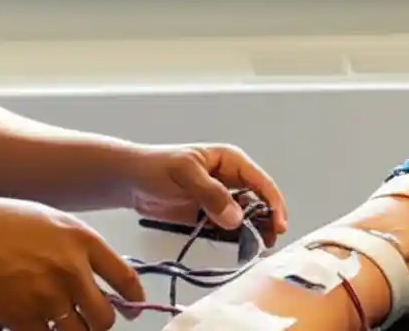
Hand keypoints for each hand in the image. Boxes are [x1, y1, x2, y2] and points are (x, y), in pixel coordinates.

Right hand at [0, 195, 145, 330]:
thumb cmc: (0, 222)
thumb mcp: (51, 220)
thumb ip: (79, 246)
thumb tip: (103, 275)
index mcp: (81, 240)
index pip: (126, 279)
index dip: (134, 299)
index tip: (134, 307)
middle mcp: (70, 269)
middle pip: (106, 317)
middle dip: (100, 323)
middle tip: (91, 321)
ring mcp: (47, 296)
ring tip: (64, 323)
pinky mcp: (24, 317)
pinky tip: (37, 323)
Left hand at [125, 143, 288, 243]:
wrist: (130, 181)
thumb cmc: (155, 166)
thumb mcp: (184, 173)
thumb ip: (210, 194)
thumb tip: (236, 218)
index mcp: (229, 161)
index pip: (260, 182)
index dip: (273, 203)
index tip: (278, 224)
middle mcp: (230, 179)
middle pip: (259, 202)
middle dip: (267, 221)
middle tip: (268, 242)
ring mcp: (221, 199)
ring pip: (247, 217)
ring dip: (253, 232)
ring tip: (256, 248)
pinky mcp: (210, 215)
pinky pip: (229, 229)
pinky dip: (236, 238)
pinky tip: (239, 248)